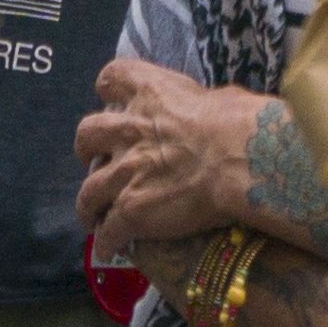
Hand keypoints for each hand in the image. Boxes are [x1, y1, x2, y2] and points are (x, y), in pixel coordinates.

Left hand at [74, 57, 271, 257]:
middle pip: (87, 134)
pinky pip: (108, 231)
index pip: (112, 77)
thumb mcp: (216, 97)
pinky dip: (107, 242)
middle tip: (97, 160)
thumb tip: (205, 113)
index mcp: (149, 93)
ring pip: (88, 192)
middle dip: (87, 149)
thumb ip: (195, 106)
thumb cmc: (240, 123)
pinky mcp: (130, 210)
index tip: (114, 101)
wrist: (239, 159)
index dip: (110, 90)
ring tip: (92, 217)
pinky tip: (110, 249)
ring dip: (88, 205)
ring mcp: (125, 172)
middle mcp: (128, 130)